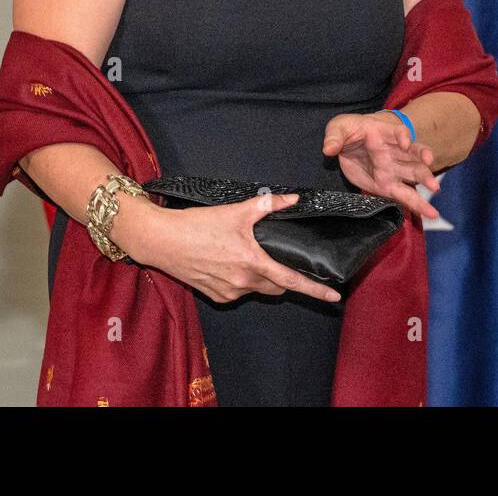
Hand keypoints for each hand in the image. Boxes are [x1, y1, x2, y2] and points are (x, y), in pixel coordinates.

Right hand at [142, 192, 341, 304]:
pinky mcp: (215, 296)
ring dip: (259, 277)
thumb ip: (268, 205)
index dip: (316, 290)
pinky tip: (227, 263)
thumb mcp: (235, 211)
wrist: (162, 240)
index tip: (334, 296)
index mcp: (253, 262)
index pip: (292, 280)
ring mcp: (229, 292)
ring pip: (256, 289)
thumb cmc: (198, 224)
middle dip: (282, 277)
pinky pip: (237, 292)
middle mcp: (243, 283)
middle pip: (275, 287)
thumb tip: (292, 199)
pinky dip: (240, 281)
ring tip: (243, 254)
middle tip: (276, 259)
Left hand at [322, 111, 439, 219]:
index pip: (399, 132)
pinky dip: (416, 204)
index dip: (403, 137)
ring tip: (434, 202)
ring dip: (424, 187)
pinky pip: (404, 195)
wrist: (351, 143)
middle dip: (423, 166)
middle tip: (431, 178)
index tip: (405, 144)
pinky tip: (430, 214)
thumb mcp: (339, 127)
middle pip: (414, 156)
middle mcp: (395, 152)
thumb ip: (334, 136)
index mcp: (384, 133)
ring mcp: (394, 169)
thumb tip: (328, 149)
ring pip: (414, 176)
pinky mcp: (388, 185)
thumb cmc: (350, 130)